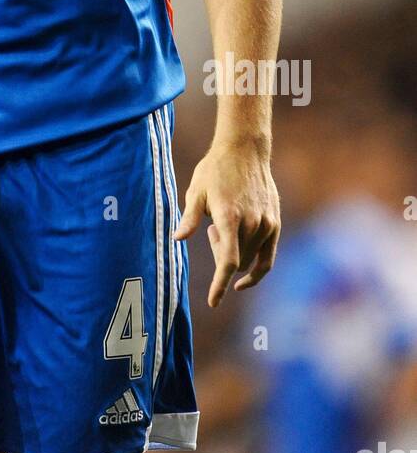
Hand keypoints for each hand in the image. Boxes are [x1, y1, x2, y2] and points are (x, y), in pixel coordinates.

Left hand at [174, 142, 279, 306]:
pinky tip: (244, 279)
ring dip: (234, 253)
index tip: (213, 302)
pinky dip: (257, 270)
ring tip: (222, 225)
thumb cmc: (215, 170)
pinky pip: (267, 257)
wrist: (245, 150)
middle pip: (235, 260)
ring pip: (250, 259)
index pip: (228, 261)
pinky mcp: (275, 223)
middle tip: (210, 231)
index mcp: (230, 217)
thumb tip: (177, 238)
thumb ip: (189, 217)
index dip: (220, 285)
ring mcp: (266, 224)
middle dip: (219, 256)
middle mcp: (251, 223)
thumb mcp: (196, 191)